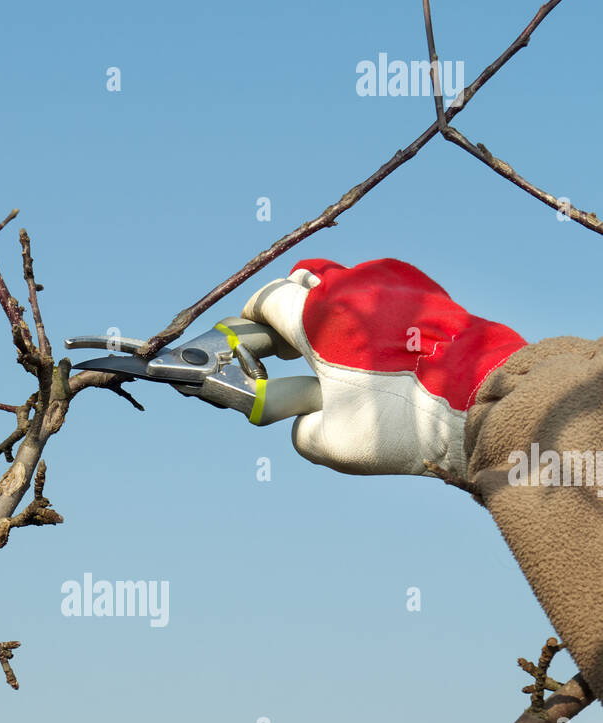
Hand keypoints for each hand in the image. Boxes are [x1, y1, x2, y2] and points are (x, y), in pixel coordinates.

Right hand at [240, 257, 525, 475]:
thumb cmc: (398, 421)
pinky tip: (375, 350)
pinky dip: (365, 314)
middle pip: (304, 281)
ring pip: (344, 284)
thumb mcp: (329, 441)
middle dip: (287, 310)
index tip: (244, 334)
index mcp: (318, 317)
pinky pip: (380, 293)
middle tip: (285, 346)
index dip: (250, 318)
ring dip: (328, 310)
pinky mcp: (425, 292)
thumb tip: (302, 419)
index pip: (267, 300)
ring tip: (332, 350)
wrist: (478, 402)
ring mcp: (392, 284)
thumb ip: (298, 427)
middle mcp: (352, 288)